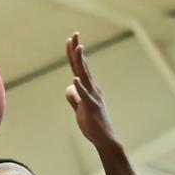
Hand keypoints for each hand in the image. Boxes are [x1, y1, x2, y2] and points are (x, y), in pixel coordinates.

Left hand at [64, 32, 117, 150]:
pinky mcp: (92, 107)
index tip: (70, 40)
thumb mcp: (79, 109)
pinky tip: (75, 80)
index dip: (74, 54)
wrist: (104, 139)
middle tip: (74, 34)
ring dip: (80, 62)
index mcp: (88, 88)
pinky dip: (80, 88)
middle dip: (77, 50)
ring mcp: (93, 97)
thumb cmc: (93, 124)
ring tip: (77, 48)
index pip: (79, 67)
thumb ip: (74, 98)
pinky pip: (85, 96)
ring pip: (84, 76)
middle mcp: (92, 88)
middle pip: (81, 66)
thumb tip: (69, 88)